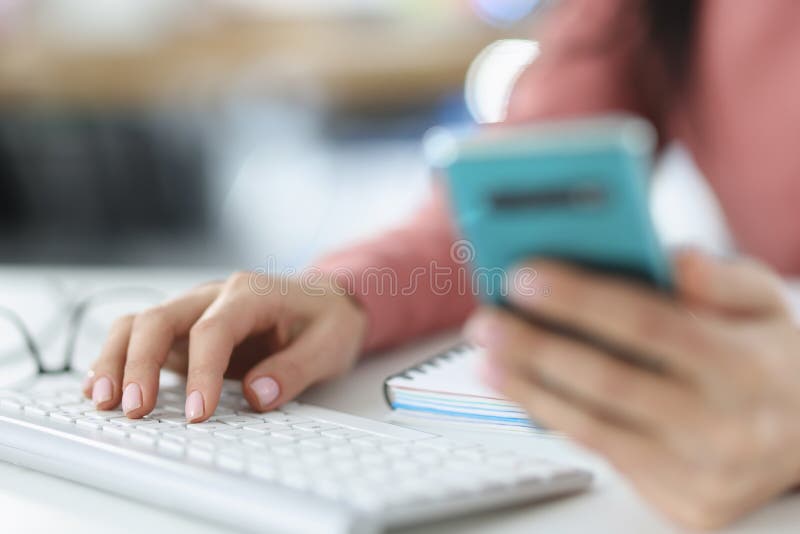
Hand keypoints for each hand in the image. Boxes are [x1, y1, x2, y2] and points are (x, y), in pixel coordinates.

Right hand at [82, 272, 366, 421]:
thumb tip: (257, 396)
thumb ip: (295, 369)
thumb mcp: (330, 344)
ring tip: (104, 400)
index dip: (201, 372)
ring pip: (140, 324)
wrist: (327, 302)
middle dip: (140, 363)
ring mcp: (195, 312)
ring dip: (117, 360)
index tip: (197, 413)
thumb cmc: (328, 319)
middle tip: (134, 409)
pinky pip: (141, 338)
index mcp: (250, 293)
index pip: (214, 330)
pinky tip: (104, 388)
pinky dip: (119, 360)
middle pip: (160, 319)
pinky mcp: (185, 332)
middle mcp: (214, 297)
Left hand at [464, 251, 799, 528]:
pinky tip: (519, 389)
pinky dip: (552, 419)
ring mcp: (701, 472)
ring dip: (529, 389)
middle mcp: (723, 424)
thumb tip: (671, 259)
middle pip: (609, 381)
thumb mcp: (763, 302)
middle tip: (485, 321)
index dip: (580, 299)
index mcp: (742, 364)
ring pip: (595, 426)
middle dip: (536, 348)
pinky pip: (601, 454)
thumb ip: (720, 277)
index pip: (648, 323)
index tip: (522, 276)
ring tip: (485, 358)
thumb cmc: (767, 356)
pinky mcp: (681, 500)